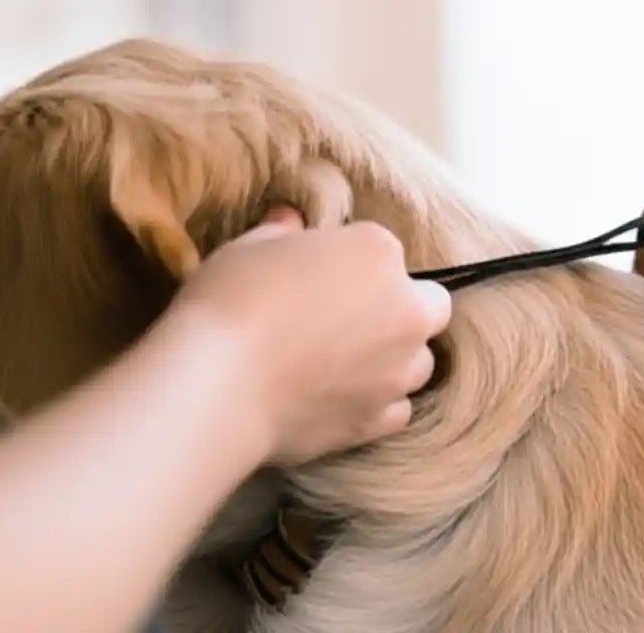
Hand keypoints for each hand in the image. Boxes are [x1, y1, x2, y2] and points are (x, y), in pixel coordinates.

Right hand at [166, 206, 450, 464]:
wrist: (217, 384)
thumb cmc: (230, 302)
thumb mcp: (249, 248)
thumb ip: (282, 234)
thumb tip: (290, 224)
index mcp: (377, 253)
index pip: (385, 252)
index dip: (355, 265)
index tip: (321, 278)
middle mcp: (405, 312)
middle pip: (427, 308)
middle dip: (400, 310)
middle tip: (347, 319)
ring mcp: (397, 371)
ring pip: (418, 363)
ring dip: (393, 360)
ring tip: (342, 363)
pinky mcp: (378, 419)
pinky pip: (397, 409)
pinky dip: (377, 403)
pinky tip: (339, 398)